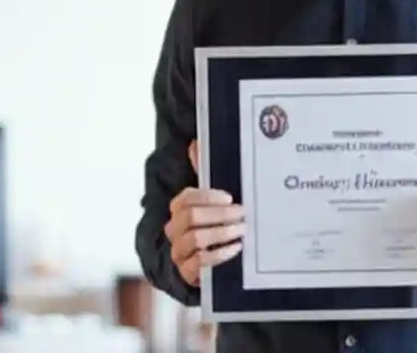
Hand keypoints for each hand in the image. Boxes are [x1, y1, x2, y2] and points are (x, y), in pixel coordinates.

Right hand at [164, 139, 244, 286]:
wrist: (201, 264)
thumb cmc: (210, 226)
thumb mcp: (209, 201)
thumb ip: (203, 173)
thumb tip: (196, 143)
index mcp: (178, 209)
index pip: (186, 198)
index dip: (207, 197)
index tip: (229, 197)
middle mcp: (174, 229)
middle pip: (191, 217)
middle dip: (220, 214)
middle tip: (243, 213)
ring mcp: (178, 251)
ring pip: (195, 238)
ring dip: (223, 233)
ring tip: (242, 230)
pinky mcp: (186, 272)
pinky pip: (200, 262)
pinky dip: (220, 254)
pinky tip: (236, 248)